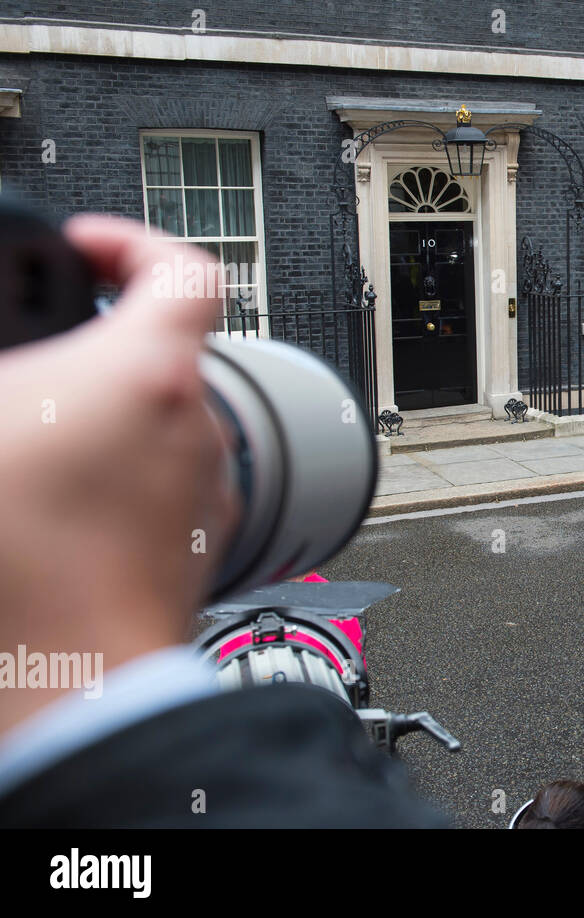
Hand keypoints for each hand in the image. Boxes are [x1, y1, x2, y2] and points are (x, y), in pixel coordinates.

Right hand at [0, 215, 237, 724]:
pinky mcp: (196, 549)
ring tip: (28, 446)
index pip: (182, 269)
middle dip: (92, 349)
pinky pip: (159, 490)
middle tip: (29, 363)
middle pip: (162, 354)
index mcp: (150, 374)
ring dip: (101, 422)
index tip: (84, 248)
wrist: (70, 686)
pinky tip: (54, 509)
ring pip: (158, 428)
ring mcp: (204, 494)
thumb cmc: (20, 566)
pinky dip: (115, 482)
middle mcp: (198, 429)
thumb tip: (12, 390)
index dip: (130, 244)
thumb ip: (3, 373)